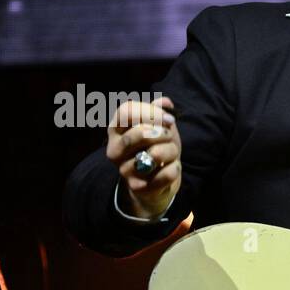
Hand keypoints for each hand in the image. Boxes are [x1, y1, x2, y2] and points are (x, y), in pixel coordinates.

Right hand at [106, 97, 181, 217]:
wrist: (155, 181)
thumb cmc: (155, 147)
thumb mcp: (158, 126)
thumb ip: (159, 111)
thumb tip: (165, 102)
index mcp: (115, 129)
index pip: (126, 111)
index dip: (151, 112)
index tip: (169, 119)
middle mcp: (114, 150)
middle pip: (139, 133)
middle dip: (163, 132)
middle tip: (169, 136)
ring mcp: (123, 170)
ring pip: (155, 154)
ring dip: (172, 151)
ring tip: (171, 153)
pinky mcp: (137, 187)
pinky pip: (165, 174)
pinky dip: (175, 168)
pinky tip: (171, 168)